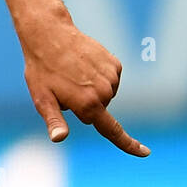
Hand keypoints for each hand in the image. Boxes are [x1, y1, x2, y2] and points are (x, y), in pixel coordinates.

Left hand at [18, 10, 148, 156]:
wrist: (49, 33)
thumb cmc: (41, 69)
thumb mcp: (42, 97)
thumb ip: (54, 120)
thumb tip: (59, 139)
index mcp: (88, 104)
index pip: (112, 131)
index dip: (128, 144)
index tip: (145, 153)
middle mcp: (105, 91)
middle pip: (99, 111)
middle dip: (84, 105)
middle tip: (64, 86)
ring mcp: (111, 76)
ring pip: (104, 95)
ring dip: (90, 90)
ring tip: (71, 73)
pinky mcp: (114, 64)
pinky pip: (109, 80)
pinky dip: (97, 77)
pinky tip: (83, 65)